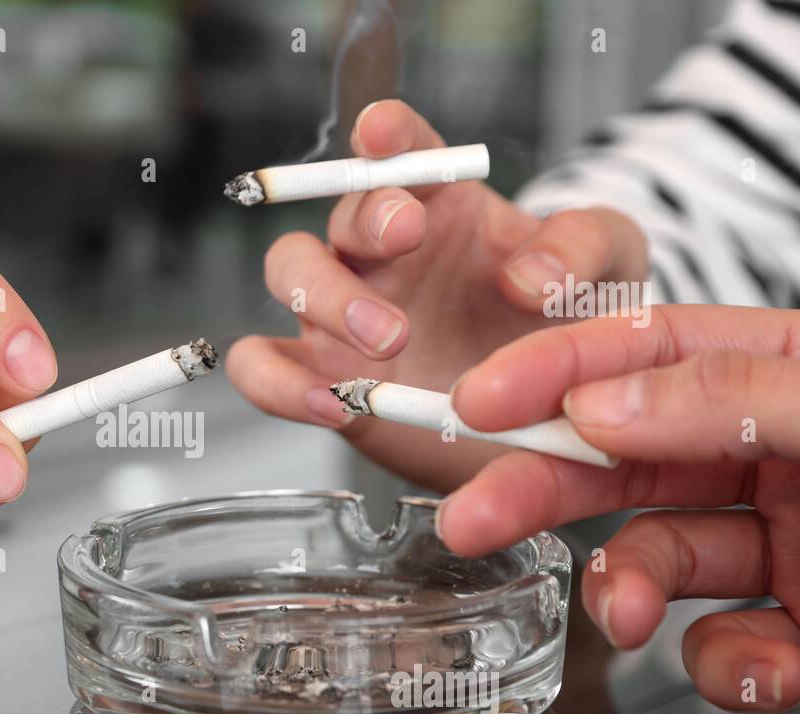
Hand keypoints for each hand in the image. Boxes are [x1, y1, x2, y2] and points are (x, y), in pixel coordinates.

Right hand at [227, 99, 648, 490]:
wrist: (544, 421)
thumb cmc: (567, 330)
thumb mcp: (609, 272)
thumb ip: (583, 249)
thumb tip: (528, 275)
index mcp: (441, 206)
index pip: (401, 150)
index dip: (385, 135)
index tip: (382, 133)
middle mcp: (379, 253)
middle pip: (338, 211)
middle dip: (364, 221)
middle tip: (405, 244)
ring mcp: (339, 314)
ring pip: (287, 273)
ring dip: (322, 296)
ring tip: (387, 342)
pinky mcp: (318, 377)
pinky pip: (262, 367)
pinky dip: (280, 383)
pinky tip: (332, 403)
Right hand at [442, 302, 799, 712]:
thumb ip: (731, 396)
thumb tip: (602, 404)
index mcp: (785, 379)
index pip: (649, 351)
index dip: (553, 369)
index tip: (476, 399)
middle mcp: (774, 458)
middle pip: (623, 461)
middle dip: (539, 492)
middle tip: (468, 518)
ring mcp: (785, 544)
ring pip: (658, 559)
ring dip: (625, 593)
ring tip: (630, 620)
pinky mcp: (796, 631)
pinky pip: (723, 647)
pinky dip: (728, 670)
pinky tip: (773, 668)